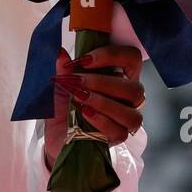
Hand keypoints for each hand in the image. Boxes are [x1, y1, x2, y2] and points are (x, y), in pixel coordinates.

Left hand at [44, 44, 144, 169]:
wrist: (56, 135)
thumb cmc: (64, 106)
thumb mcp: (62, 85)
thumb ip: (64, 69)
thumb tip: (60, 53)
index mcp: (120, 77)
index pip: (132, 58)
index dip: (111, 56)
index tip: (83, 60)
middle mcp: (127, 98)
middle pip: (134, 89)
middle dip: (102, 82)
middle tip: (76, 81)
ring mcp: (124, 120)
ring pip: (131, 113)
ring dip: (103, 103)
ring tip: (80, 98)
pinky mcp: (116, 138)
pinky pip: (119, 131)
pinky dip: (101, 120)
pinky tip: (84, 113)